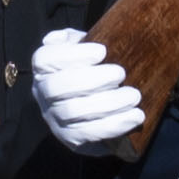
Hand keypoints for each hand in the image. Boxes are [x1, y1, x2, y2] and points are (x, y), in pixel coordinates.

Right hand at [30, 27, 145, 152]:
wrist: (96, 107)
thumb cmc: (90, 71)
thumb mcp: (82, 50)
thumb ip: (75, 39)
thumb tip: (62, 38)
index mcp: (44, 68)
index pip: (45, 59)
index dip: (72, 54)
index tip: (102, 51)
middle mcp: (43, 94)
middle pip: (58, 87)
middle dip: (92, 79)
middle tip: (120, 73)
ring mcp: (55, 118)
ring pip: (74, 112)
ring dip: (108, 103)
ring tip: (134, 95)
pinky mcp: (71, 139)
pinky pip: (90, 134)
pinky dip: (115, 125)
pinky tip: (135, 116)